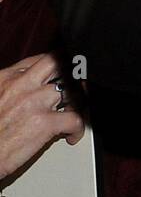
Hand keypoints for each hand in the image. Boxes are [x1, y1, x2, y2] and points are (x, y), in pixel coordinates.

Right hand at [0, 52, 84, 185]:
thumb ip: (12, 88)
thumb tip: (30, 86)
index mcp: (7, 78)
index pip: (40, 60)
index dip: (57, 66)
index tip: (63, 75)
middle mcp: (22, 85)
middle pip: (59, 64)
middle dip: (73, 73)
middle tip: (78, 85)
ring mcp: (35, 102)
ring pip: (73, 91)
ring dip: (78, 103)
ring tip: (75, 113)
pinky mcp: (45, 123)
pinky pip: (75, 119)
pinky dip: (78, 129)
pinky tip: (71, 136)